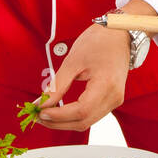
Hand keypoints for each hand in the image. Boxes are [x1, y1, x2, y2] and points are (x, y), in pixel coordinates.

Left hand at [38, 0, 156, 129]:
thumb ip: (57, 85)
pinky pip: (91, 116)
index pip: (81, 111)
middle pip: (83, 122)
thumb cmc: (98, 42)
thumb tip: (42, 103)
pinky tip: (60, 112)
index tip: (40, 112)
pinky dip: (73, 117)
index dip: (59, 115)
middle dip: (58, 123)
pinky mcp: (111, 100)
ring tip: (46, 114)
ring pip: (86, 122)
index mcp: (106, 84)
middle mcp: (114, 97)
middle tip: (38, 116)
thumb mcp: (73, 61)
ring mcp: (115, 100)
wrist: (119, 35)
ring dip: (64, 122)